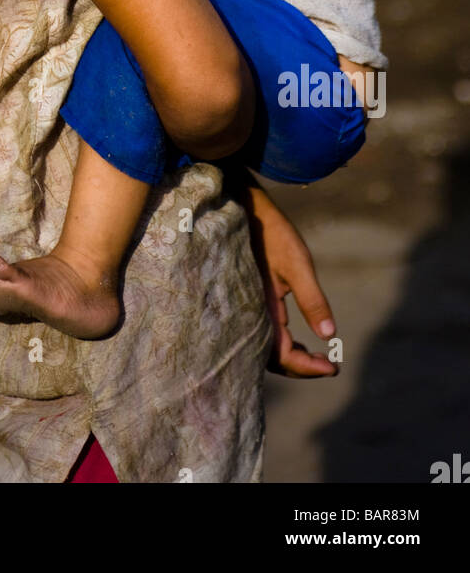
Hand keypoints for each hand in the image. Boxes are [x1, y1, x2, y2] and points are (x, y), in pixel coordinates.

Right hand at [239, 175, 338, 378]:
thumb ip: (312, 300)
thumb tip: (330, 335)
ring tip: (316, 355)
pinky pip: (260, 332)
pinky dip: (281, 342)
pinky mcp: (247, 299)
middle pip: (272, 359)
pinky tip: (296, 337)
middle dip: (302, 367)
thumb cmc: (271, 232)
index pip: (284, 356)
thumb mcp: (297, 263)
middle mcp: (249, 314)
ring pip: (265, 348)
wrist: (240, 207)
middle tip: (329, 365)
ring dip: (291, 356)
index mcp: (262, 309)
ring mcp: (246, 307)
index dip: (308, 368)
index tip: (334, 368)